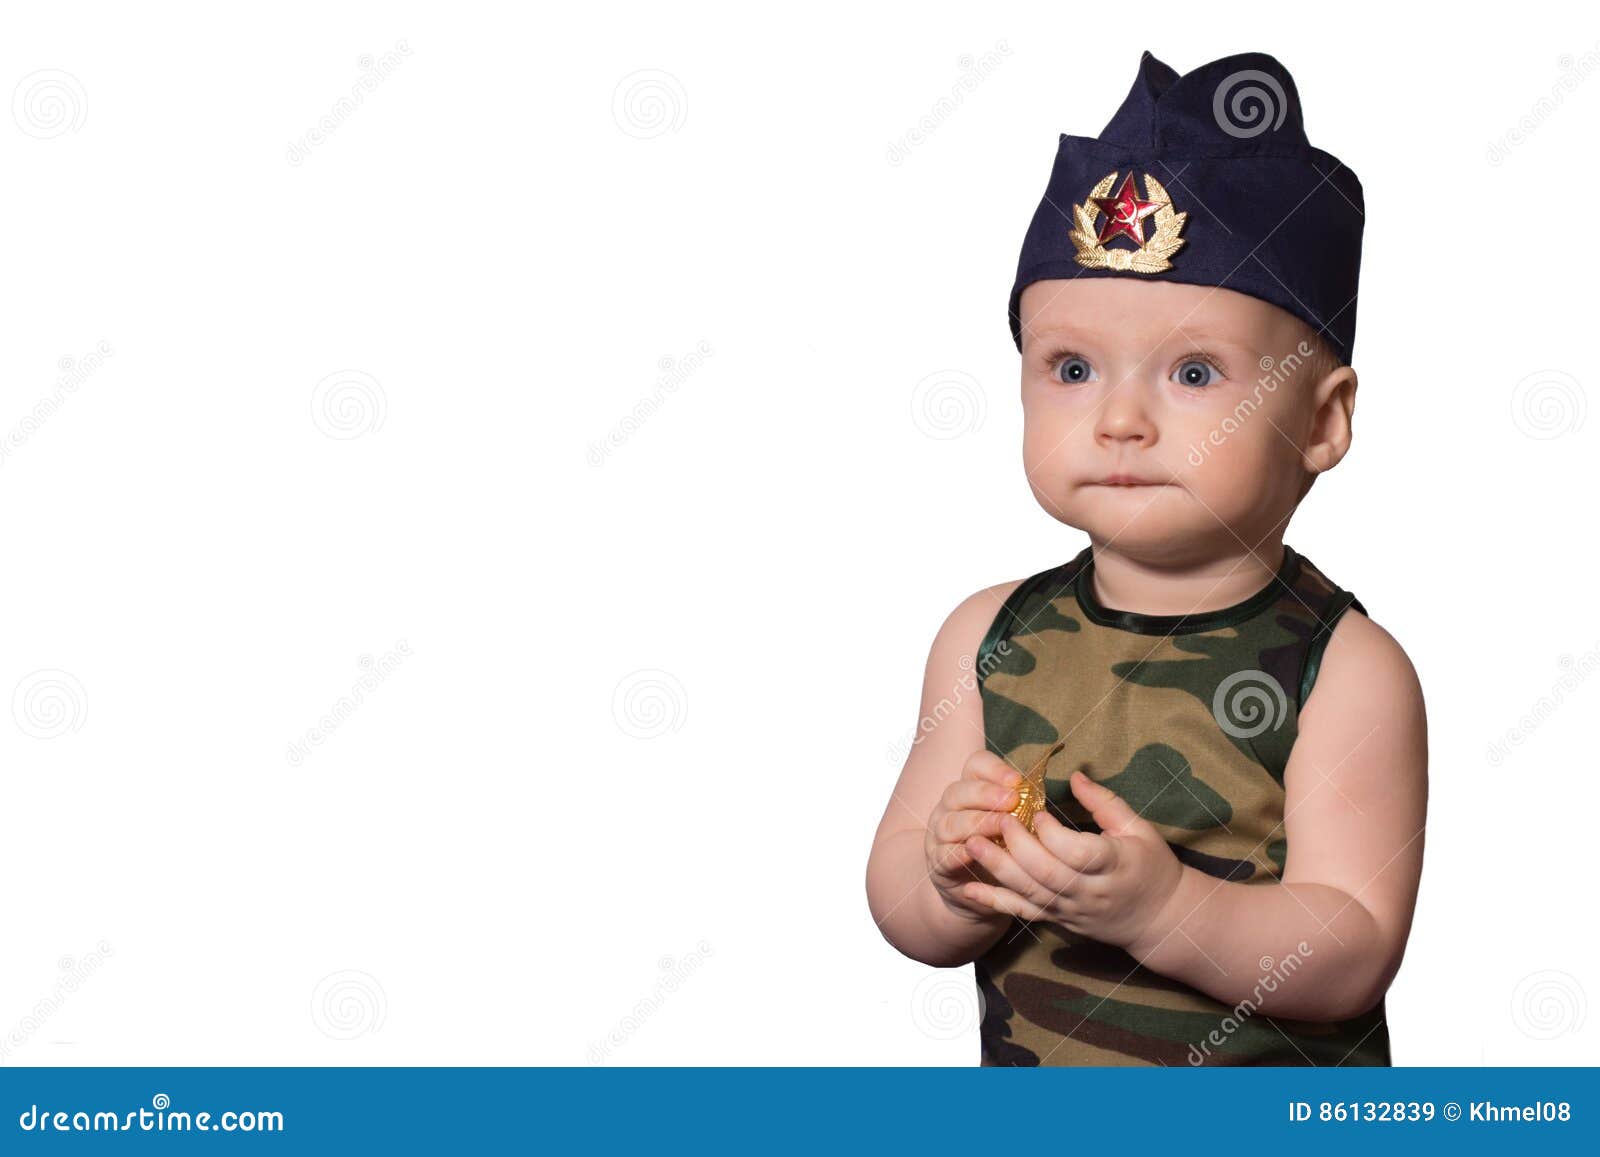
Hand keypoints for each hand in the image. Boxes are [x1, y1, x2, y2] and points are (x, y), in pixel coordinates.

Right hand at [924, 749, 1024, 922]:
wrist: (973, 886)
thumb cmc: (1002, 846)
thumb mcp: (1017, 819)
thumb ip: (1034, 800)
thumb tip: (1079, 781)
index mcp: (972, 789)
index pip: (975, 766)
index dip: (994, 770)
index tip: (1018, 780)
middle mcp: (952, 807)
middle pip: (958, 791)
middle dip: (985, 794)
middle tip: (1011, 800)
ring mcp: (941, 835)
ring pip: (950, 822)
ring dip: (975, 823)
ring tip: (1000, 827)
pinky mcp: (938, 863)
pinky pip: (943, 855)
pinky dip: (957, 853)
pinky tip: (973, 852)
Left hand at [958, 768, 1187, 950]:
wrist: (1160, 919)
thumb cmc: (1152, 866)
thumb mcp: (1140, 829)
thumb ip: (1105, 803)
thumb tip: (1075, 775)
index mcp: (1116, 865)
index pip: (1079, 853)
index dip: (1052, 833)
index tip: (1035, 810)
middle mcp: (1092, 892)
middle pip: (1049, 875)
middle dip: (1018, 847)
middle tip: (996, 819)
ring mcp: (1073, 910)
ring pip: (1032, 895)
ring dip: (998, 870)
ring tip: (971, 842)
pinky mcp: (1059, 921)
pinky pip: (1023, 914)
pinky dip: (995, 903)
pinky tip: (969, 889)